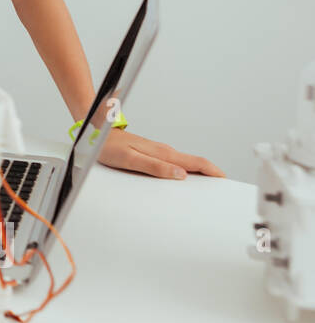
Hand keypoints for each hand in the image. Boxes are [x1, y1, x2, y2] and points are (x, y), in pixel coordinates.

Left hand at [97, 128, 225, 178]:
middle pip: (194, 163)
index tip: (225, 181)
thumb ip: (155, 167)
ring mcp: (159, 152)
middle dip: (211, 175)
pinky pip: (174, 164)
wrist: (96, 133)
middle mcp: (164, 152)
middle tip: (221, 190)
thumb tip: (180, 175)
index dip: (213, 171)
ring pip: (185, 164)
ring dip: (199, 174)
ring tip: (208, 188)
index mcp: (163, 153)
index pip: (196, 162)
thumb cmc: (108, 146)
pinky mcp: (152, 154)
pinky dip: (185, 172)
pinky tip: (183, 180)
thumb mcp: (130, 160)